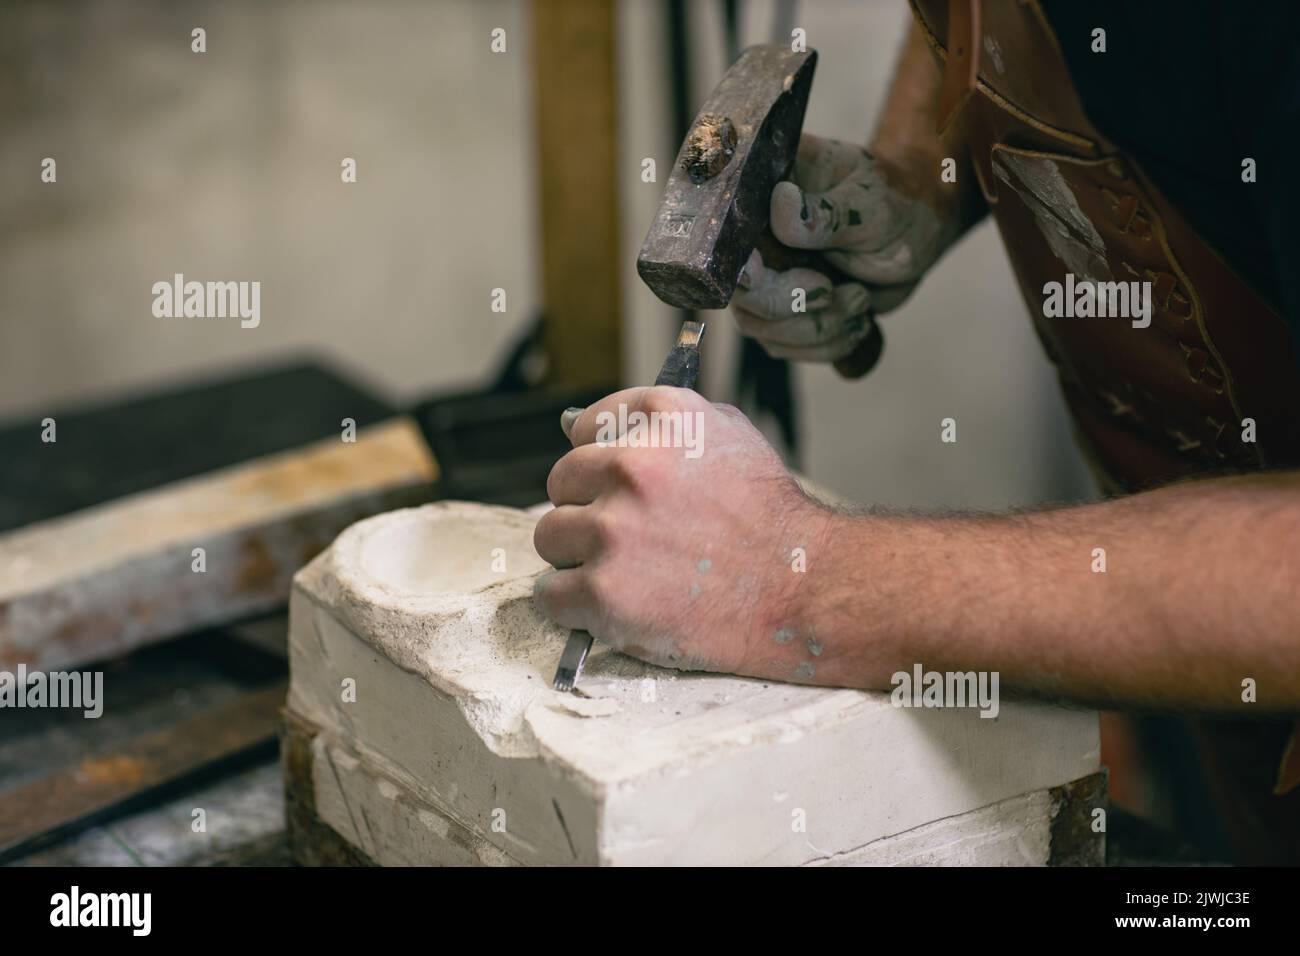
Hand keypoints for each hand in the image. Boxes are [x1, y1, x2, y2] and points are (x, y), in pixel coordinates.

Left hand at [532, 386, 835, 681]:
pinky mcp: (603, 591)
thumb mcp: (728, 434)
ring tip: (627, 572)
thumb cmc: (768, 517)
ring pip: (550, 537)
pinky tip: (612, 604)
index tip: (618, 483)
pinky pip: (550, 594)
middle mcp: (632, 465)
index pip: (583, 426)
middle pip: (561, 483)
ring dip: (578, 557)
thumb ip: (659, 424)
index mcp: (663, 418)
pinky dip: (573, 605)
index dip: (601, 460)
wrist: (801, 590)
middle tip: (630, 536)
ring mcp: (613, 530)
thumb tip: (580, 426)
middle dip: (588, 507)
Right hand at [731, 134, 959, 361]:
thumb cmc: (897, 203)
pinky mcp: (785, 309)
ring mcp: (767, 276)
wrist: (919, 232)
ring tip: (860, 300)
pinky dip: (826, 345)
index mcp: (765, 188)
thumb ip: (828, 213)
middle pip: (739, 292)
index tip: (759, 275)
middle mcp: (755, 235)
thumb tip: (782, 208)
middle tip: (832, 290)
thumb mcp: (871, 204)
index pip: (728, 232)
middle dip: (787, 304)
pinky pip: (785, 346)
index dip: (737, 261)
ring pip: (760, 327)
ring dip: (815, 328)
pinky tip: (858, 321)